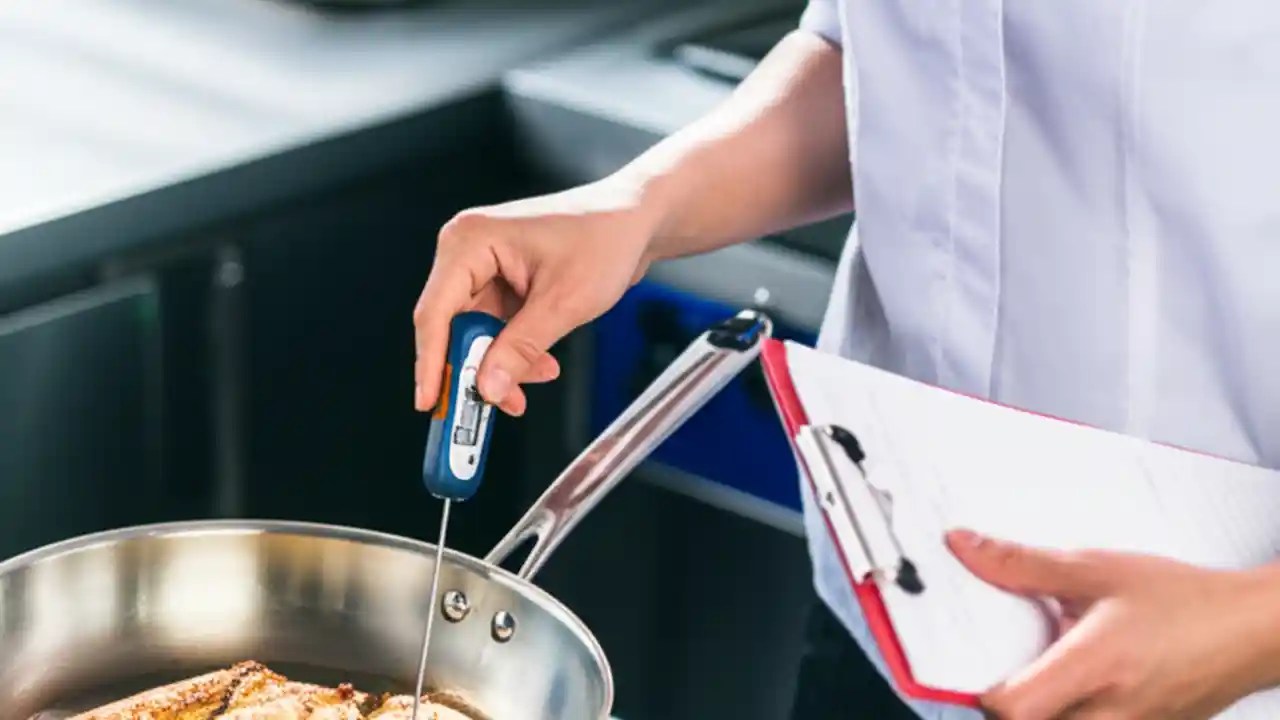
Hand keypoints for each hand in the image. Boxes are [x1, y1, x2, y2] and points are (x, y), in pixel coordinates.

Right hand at [413, 178, 659, 415]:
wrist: (637, 221)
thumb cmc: (605, 238)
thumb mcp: (564, 302)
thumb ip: (521, 347)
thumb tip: (487, 387)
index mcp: (471, 241)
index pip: (436, 312)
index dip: (431, 362)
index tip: (431, 402)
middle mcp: (469, 251)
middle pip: (453, 327)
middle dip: (478, 368)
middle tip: (498, 402)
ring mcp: (485, 267)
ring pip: (477, 334)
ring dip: (503, 363)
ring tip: (540, 375)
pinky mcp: (503, 282)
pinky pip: (496, 328)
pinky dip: (515, 351)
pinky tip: (542, 363)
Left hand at [946, 530, 1279, 719]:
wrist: (1250, 630)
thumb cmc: (1181, 600)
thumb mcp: (1095, 569)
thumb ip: (1022, 564)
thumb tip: (964, 546)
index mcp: (1096, 667)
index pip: (1015, 709)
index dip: (984, 692)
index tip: (978, 664)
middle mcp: (1113, 711)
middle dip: (1009, 708)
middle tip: (1008, 670)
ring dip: (1043, 711)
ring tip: (1043, 675)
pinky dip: (1071, 714)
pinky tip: (1074, 684)